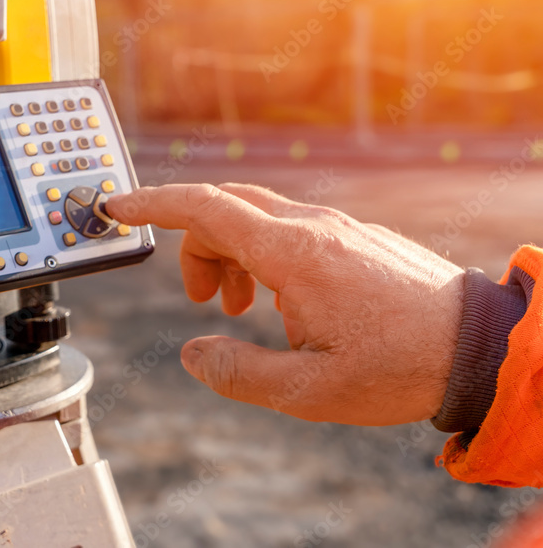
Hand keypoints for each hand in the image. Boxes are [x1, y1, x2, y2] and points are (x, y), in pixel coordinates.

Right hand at [106, 184, 463, 425]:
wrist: (478, 345)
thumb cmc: (399, 366)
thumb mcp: (308, 389)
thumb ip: (238, 372)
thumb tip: (194, 353)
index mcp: (293, 254)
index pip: (205, 207)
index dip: (152, 204)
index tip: (116, 207)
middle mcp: (312, 227)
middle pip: (225, 209)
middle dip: (194, 247)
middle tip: (201, 300)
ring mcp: (335, 227)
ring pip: (255, 218)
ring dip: (230, 255)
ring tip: (239, 308)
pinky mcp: (351, 237)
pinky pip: (287, 230)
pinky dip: (262, 257)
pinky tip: (283, 305)